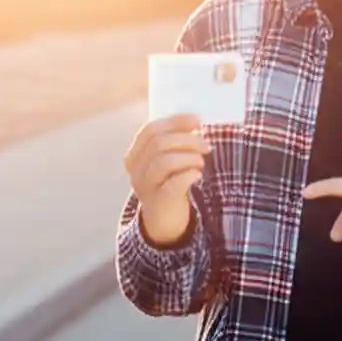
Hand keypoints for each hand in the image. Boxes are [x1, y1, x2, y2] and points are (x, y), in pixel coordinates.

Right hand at [123, 113, 210, 245]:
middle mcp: (136, 169)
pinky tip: (197, 174)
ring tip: (201, 162)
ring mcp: (144, 186)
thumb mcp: (165, 160)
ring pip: (164, 162)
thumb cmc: (168, 182)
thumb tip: (195, 122)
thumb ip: (173, 142)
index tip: (198, 121)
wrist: (163, 220)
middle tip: (206, 145)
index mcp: (135, 154)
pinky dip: (188, 175)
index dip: (175, 122)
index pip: (151, 130)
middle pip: (159, 144)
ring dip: (189, 157)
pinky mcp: (158, 202)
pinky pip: (173, 184)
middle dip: (187, 140)